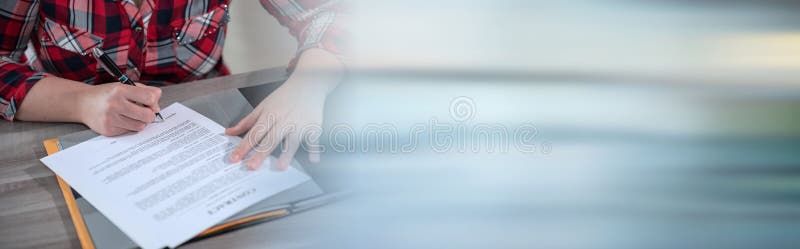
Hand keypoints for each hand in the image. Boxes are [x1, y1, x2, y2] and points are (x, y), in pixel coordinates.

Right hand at [78, 83, 161, 135]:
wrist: (82, 103)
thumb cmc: (107, 94)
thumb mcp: (124, 86)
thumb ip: (145, 91)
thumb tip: (157, 105)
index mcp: (120, 90)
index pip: (149, 98)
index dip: (153, 102)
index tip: (150, 103)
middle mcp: (114, 104)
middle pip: (148, 115)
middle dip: (150, 115)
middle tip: (145, 112)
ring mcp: (110, 119)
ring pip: (140, 126)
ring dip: (140, 122)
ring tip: (132, 115)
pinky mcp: (108, 130)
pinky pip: (129, 131)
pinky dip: (129, 126)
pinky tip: (121, 120)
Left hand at [226, 48, 342, 170]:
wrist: (307, 83)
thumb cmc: (284, 97)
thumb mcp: (262, 106)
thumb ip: (247, 121)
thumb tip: (229, 132)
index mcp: (269, 115)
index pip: (254, 133)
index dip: (244, 146)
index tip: (236, 158)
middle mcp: (284, 120)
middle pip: (271, 138)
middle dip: (261, 153)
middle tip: (252, 166)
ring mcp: (300, 124)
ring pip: (292, 140)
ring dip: (287, 153)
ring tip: (281, 166)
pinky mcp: (313, 125)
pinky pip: (314, 139)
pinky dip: (314, 148)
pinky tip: (312, 159)